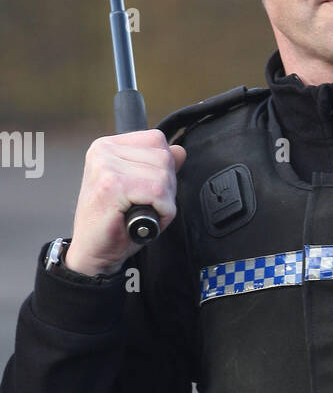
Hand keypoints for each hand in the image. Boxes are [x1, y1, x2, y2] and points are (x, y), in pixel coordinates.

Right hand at [65, 130, 186, 277]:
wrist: (92, 252)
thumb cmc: (113, 224)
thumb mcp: (140, 190)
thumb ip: (158, 167)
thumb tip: (179, 150)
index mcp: (107, 146)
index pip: (157, 140)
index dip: (163, 169)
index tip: (146, 191)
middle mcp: (103, 150)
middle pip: (164, 157)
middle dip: (166, 188)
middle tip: (145, 206)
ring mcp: (105, 165)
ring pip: (163, 177)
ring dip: (163, 203)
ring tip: (141, 213)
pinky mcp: (112, 185)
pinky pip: (158, 193)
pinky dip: (161, 212)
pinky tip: (143, 219)